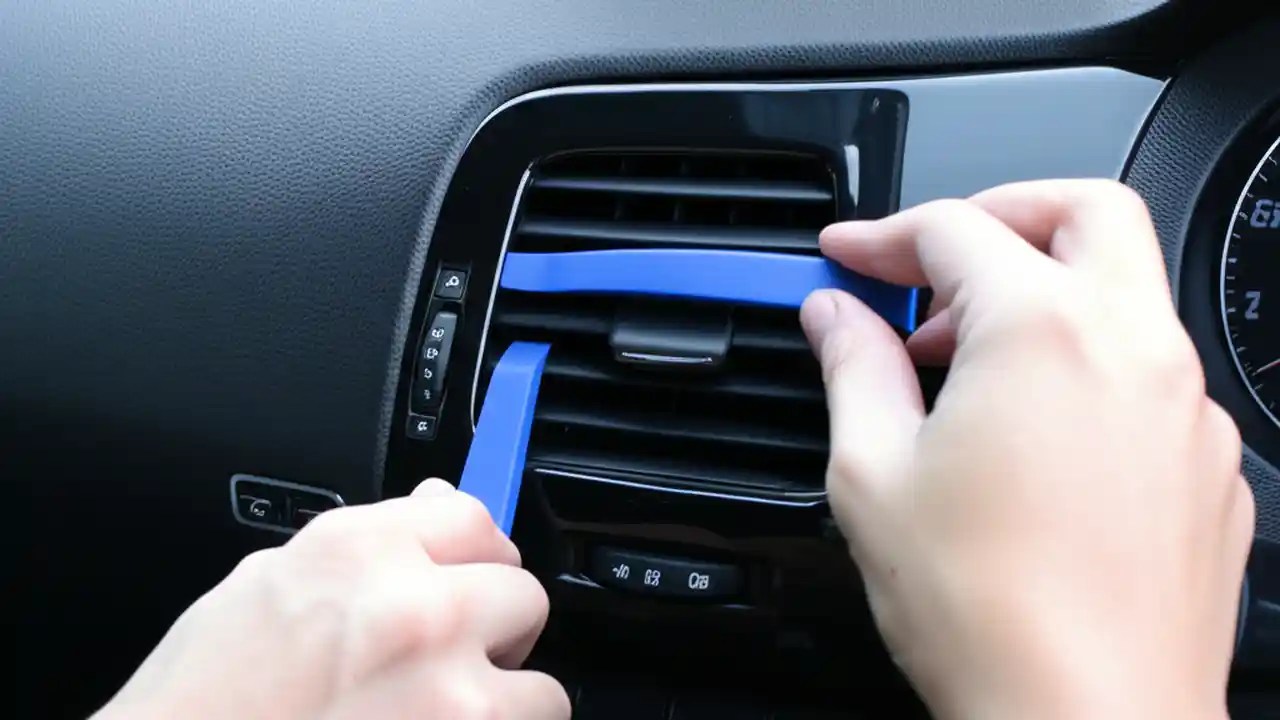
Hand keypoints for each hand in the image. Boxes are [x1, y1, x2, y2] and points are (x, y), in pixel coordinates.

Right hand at [93, 479, 569, 719]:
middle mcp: (414, 610)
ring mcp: (449, 694)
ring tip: (441, 715)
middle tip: (446, 659)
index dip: (476, 552)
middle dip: (492, 627)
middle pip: (521, 594)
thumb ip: (364, 545)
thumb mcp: (265, 586)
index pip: (473, 518)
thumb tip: (432, 507)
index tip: (475, 572)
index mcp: (357, 553)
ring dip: (502, 703)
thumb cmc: (201, 703)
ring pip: (542, 686)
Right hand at [801, 180, 1253, 719]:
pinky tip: (1031, 431)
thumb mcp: (874, 475)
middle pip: (1081, 211)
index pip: (953, 230)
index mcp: (1043, 332)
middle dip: (997, 215)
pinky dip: (1087, 364)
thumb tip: (836, 315)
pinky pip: (1150, 372)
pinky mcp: (1210, 464)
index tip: (848, 256)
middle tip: (931, 263)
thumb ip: (853, 367)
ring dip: (1043, 291)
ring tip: (965, 363)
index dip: (883, 235)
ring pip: (1125, 289)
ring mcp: (1187, 407)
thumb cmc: (988, 614)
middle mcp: (1134, 349)